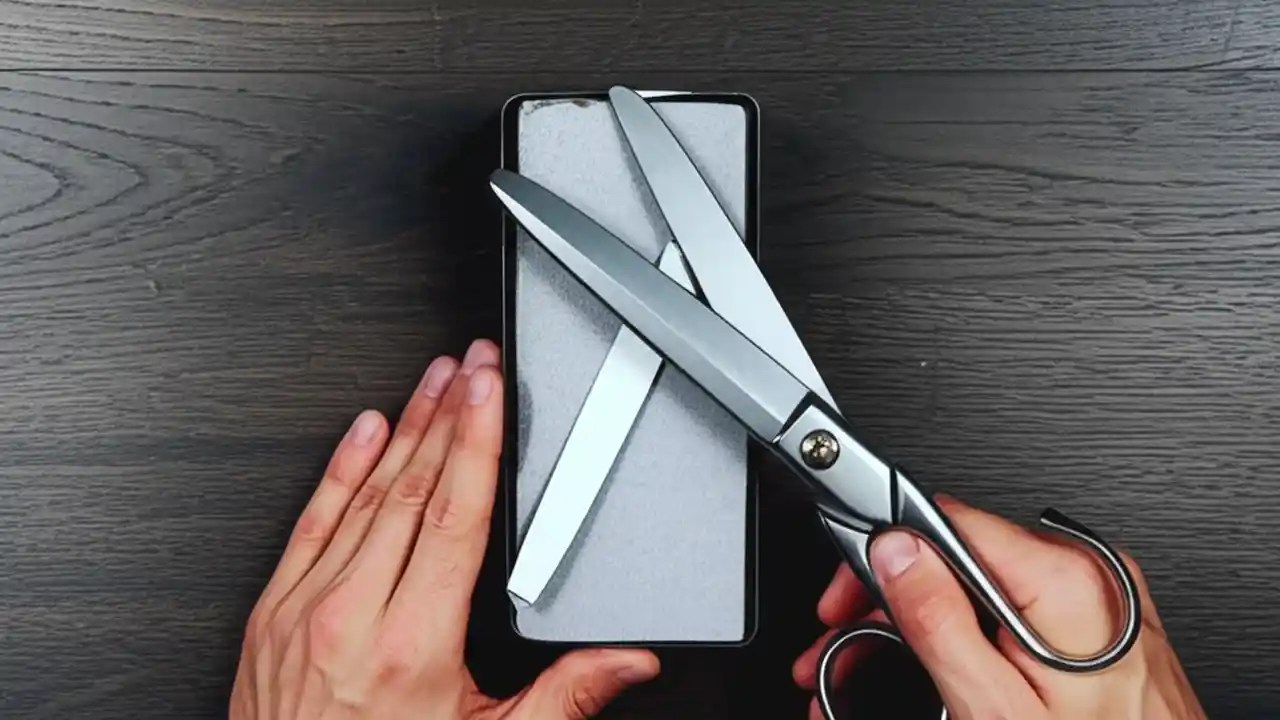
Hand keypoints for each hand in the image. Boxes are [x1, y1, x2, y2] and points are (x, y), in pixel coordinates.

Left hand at [230, 339, 659, 718]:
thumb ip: (565, 697)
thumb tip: (627, 662)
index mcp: (414, 646)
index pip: (454, 516)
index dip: (476, 443)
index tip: (488, 393)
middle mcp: (352, 619)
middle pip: (411, 490)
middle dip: (448, 416)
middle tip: (471, 366)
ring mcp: (303, 612)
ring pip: (361, 495)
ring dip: (401, 430)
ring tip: (431, 382)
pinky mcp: (269, 616)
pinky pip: (308, 523)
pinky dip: (338, 471)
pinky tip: (361, 432)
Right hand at [793, 495, 1205, 718]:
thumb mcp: (994, 708)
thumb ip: (938, 619)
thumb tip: (895, 550)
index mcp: (1068, 580)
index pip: (946, 519)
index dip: (881, 554)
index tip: (848, 594)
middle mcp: (1094, 574)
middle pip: (961, 552)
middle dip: (895, 597)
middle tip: (851, 639)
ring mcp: (1105, 598)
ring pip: (986, 582)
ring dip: (929, 619)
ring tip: (888, 666)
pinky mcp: (1106, 623)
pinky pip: (1022, 605)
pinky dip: (977, 631)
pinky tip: (951, 667)